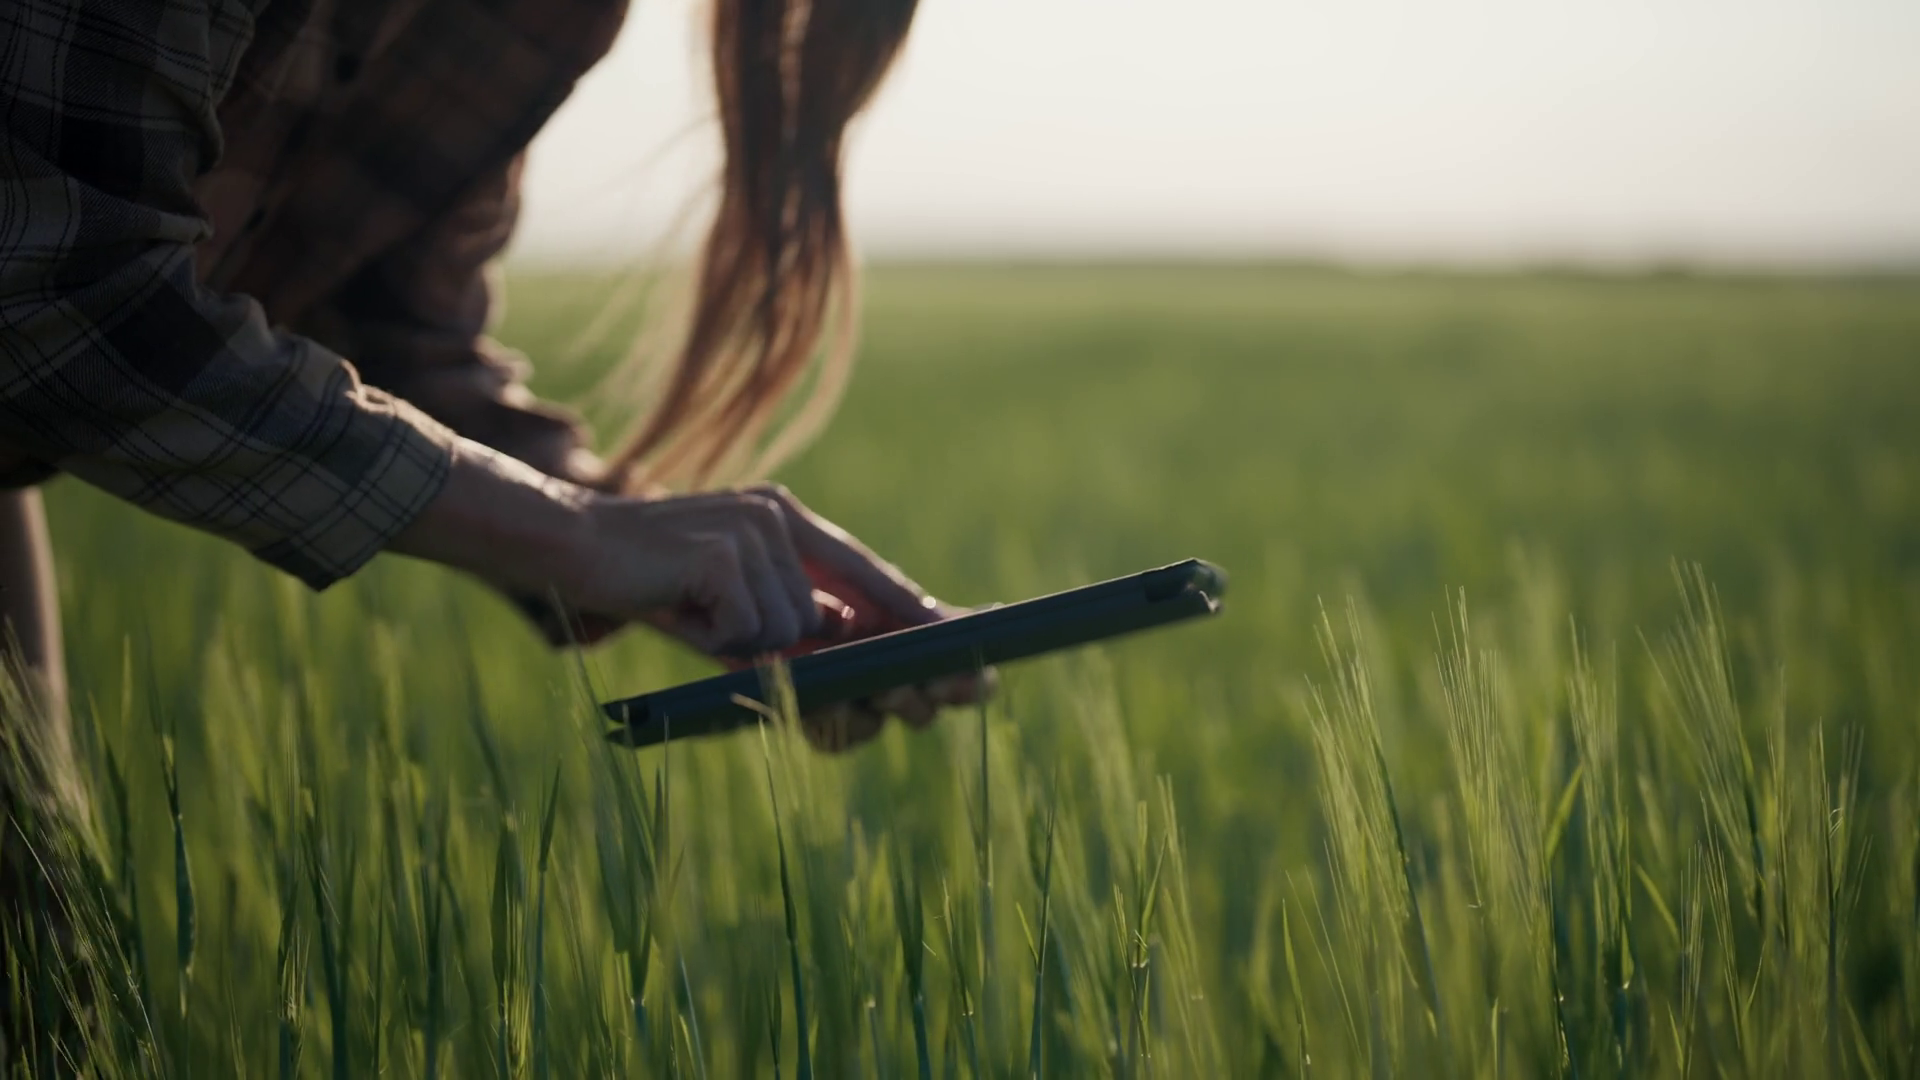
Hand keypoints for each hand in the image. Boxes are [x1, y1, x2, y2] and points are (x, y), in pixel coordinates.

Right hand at [586, 484, 993, 751]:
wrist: (566, 548)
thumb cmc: (655, 589)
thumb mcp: (734, 609)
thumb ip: (790, 625)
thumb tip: (855, 656)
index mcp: (790, 523)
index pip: (871, 575)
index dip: (919, 611)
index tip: (971, 642)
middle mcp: (781, 517)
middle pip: (851, 609)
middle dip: (867, 663)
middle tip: (868, 690)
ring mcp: (754, 528)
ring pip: (793, 633)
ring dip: (748, 650)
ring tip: (700, 621)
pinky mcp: (723, 550)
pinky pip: (751, 633)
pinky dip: (719, 640)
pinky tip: (684, 612)